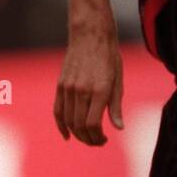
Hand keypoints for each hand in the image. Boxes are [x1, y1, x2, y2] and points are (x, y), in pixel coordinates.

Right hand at [54, 20, 122, 144]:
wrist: (90, 35)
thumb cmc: (109, 57)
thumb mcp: (118, 81)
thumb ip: (116, 106)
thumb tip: (118, 128)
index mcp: (99, 90)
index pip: (93, 124)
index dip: (98, 137)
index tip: (104, 139)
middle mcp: (82, 91)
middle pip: (80, 126)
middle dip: (89, 139)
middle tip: (97, 142)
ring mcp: (68, 88)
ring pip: (68, 121)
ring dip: (77, 134)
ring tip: (87, 137)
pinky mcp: (60, 85)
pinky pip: (57, 111)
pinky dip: (61, 125)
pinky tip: (67, 135)